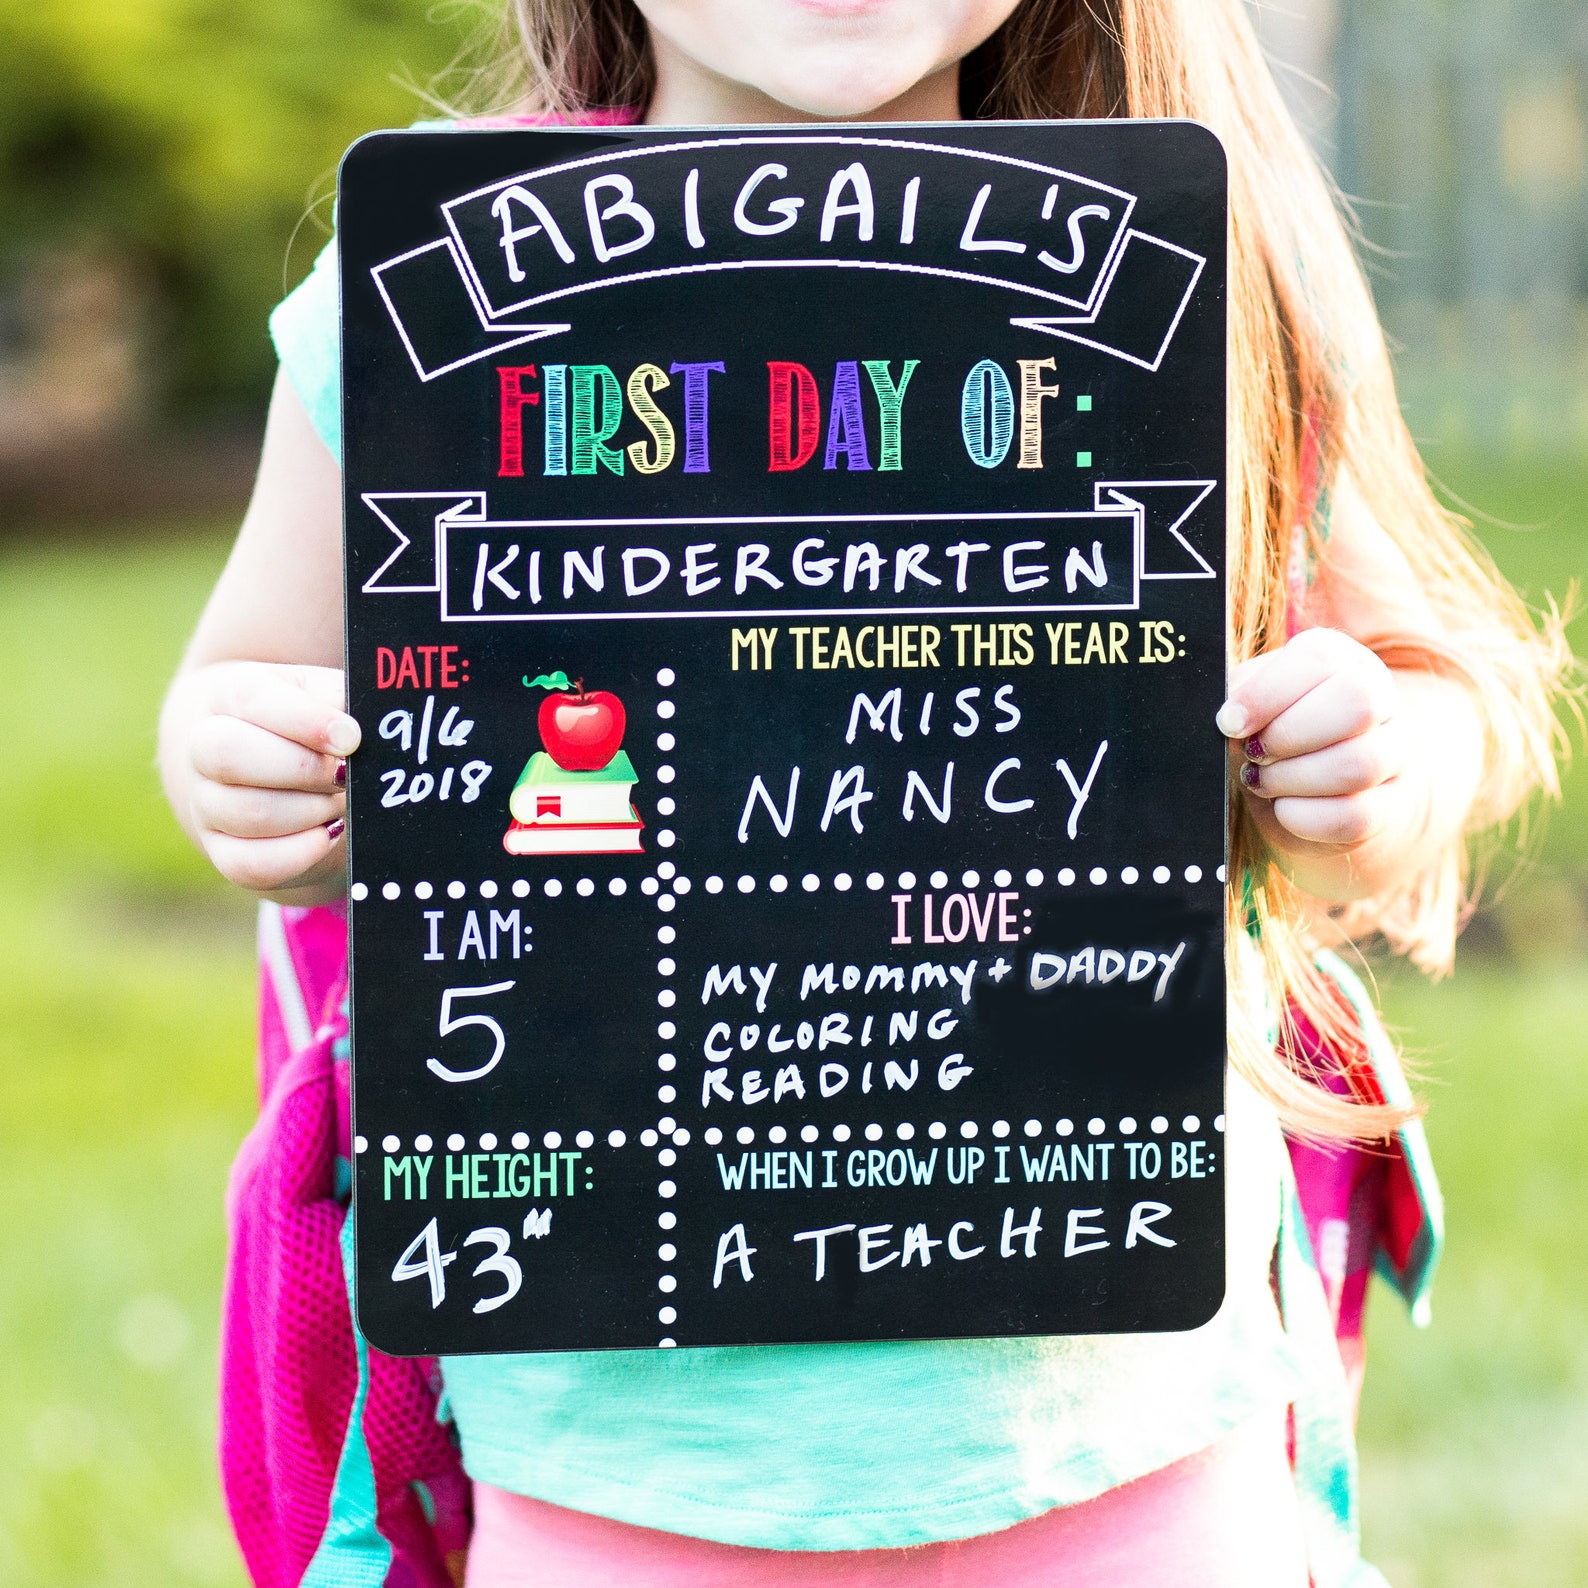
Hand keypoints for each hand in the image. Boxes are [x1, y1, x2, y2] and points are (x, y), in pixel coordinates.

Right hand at [180, 661, 360, 897]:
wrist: (287, 774)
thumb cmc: (315, 729)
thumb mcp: (329, 700)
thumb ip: (341, 702)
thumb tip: (354, 729)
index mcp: (232, 696)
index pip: (251, 699)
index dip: (306, 720)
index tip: (351, 738)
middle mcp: (204, 748)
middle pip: (229, 755)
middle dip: (304, 769)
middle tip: (343, 774)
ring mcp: (206, 804)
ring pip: (248, 813)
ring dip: (311, 811)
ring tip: (336, 800)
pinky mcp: (223, 852)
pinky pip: (250, 864)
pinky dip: (300, 853)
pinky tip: (326, 834)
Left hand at [1216, 629, 1422, 895]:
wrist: (1313, 788)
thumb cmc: (1271, 732)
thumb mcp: (1254, 703)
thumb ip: (1238, 698)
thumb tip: (1230, 718)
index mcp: (1342, 661)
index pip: (1318, 659)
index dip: (1266, 694)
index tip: (1229, 723)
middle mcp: (1380, 699)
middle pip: (1357, 704)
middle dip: (1287, 736)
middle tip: (1253, 753)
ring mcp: (1394, 754)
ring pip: (1358, 764)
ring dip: (1291, 778)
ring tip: (1261, 781)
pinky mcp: (1391, 806)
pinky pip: (1353, 816)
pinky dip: (1303, 817)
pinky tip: (1282, 808)